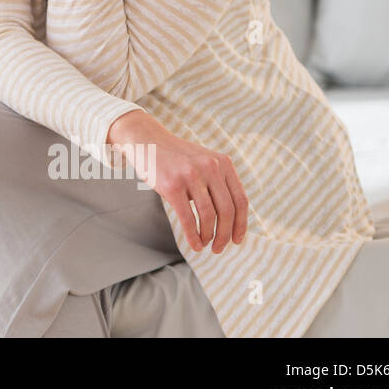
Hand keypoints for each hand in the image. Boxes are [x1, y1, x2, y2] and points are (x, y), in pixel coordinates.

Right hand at [106, 110, 248, 254]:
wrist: (147, 139)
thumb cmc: (176, 157)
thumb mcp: (203, 162)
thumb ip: (218, 183)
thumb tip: (228, 221)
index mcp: (223, 162)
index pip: (240, 200)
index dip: (241, 224)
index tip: (237, 240)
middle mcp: (210, 167)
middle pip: (227, 210)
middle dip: (225, 235)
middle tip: (219, 248)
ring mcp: (191, 175)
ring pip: (209, 216)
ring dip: (209, 236)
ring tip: (205, 244)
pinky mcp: (172, 185)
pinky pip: (188, 218)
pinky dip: (193, 235)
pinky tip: (194, 244)